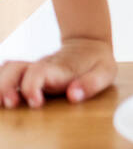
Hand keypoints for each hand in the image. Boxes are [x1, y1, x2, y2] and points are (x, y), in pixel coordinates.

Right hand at [0, 37, 116, 107]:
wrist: (88, 44)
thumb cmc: (97, 61)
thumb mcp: (105, 72)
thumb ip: (91, 84)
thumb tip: (73, 96)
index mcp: (60, 68)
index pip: (39, 72)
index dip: (32, 86)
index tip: (36, 102)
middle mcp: (42, 67)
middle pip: (15, 69)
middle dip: (6, 86)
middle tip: (10, 104)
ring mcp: (32, 69)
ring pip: (8, 69)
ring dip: (0, 85)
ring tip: (1, 104)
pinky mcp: (28, 73)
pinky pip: (7, 73)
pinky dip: (1, 83)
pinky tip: (1, 97)